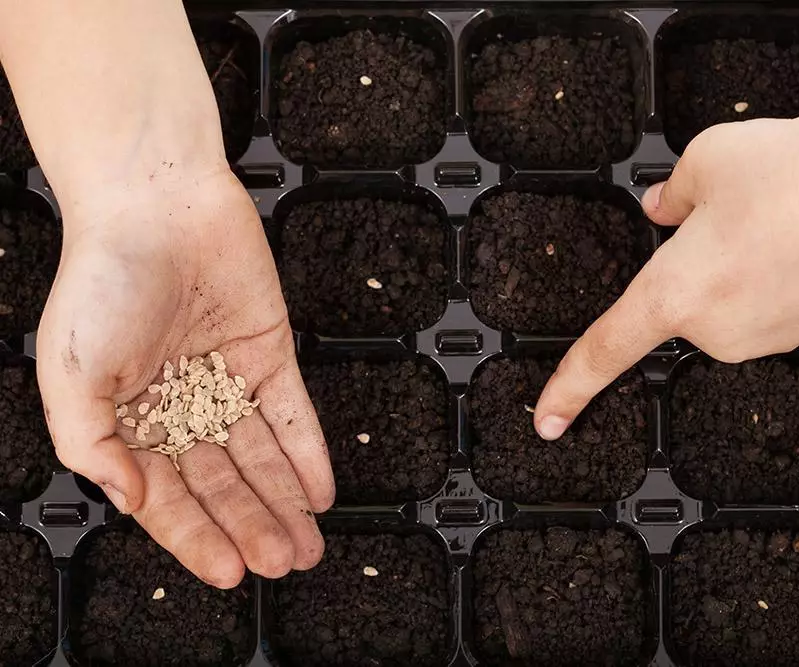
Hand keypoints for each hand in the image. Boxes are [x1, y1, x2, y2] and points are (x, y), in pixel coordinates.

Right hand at [36, 167, 333, 587]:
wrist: (156, 203)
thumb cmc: (103, 278)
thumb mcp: (71, 372)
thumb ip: (90, 443)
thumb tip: (129, 499)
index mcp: (128, 418)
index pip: (168, 494)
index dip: (197, 536)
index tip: (228, 572)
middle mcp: (179, 405)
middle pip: (222, 482)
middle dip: (251, 526)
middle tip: (281, 563)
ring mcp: (227, 379)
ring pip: (261, 455)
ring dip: (283, 501)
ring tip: (307, 544)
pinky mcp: (268, 352)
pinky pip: (292, 412)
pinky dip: (307, 452)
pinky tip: (319, 490)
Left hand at [533, 112, 798, 439]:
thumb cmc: (790, 174)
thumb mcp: (706, 162)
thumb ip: (675, 194)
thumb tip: (661, 208)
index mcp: (672, 294)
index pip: (605, 350)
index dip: (571, 386)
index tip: (547, 420)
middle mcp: (716, 330)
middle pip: (683, 299)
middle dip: (698, 258)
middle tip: (736, 208)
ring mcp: (765, 337)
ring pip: (730, 299)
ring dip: (742, 262)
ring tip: (780, 213)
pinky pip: (771, 302)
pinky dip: (777, 270)